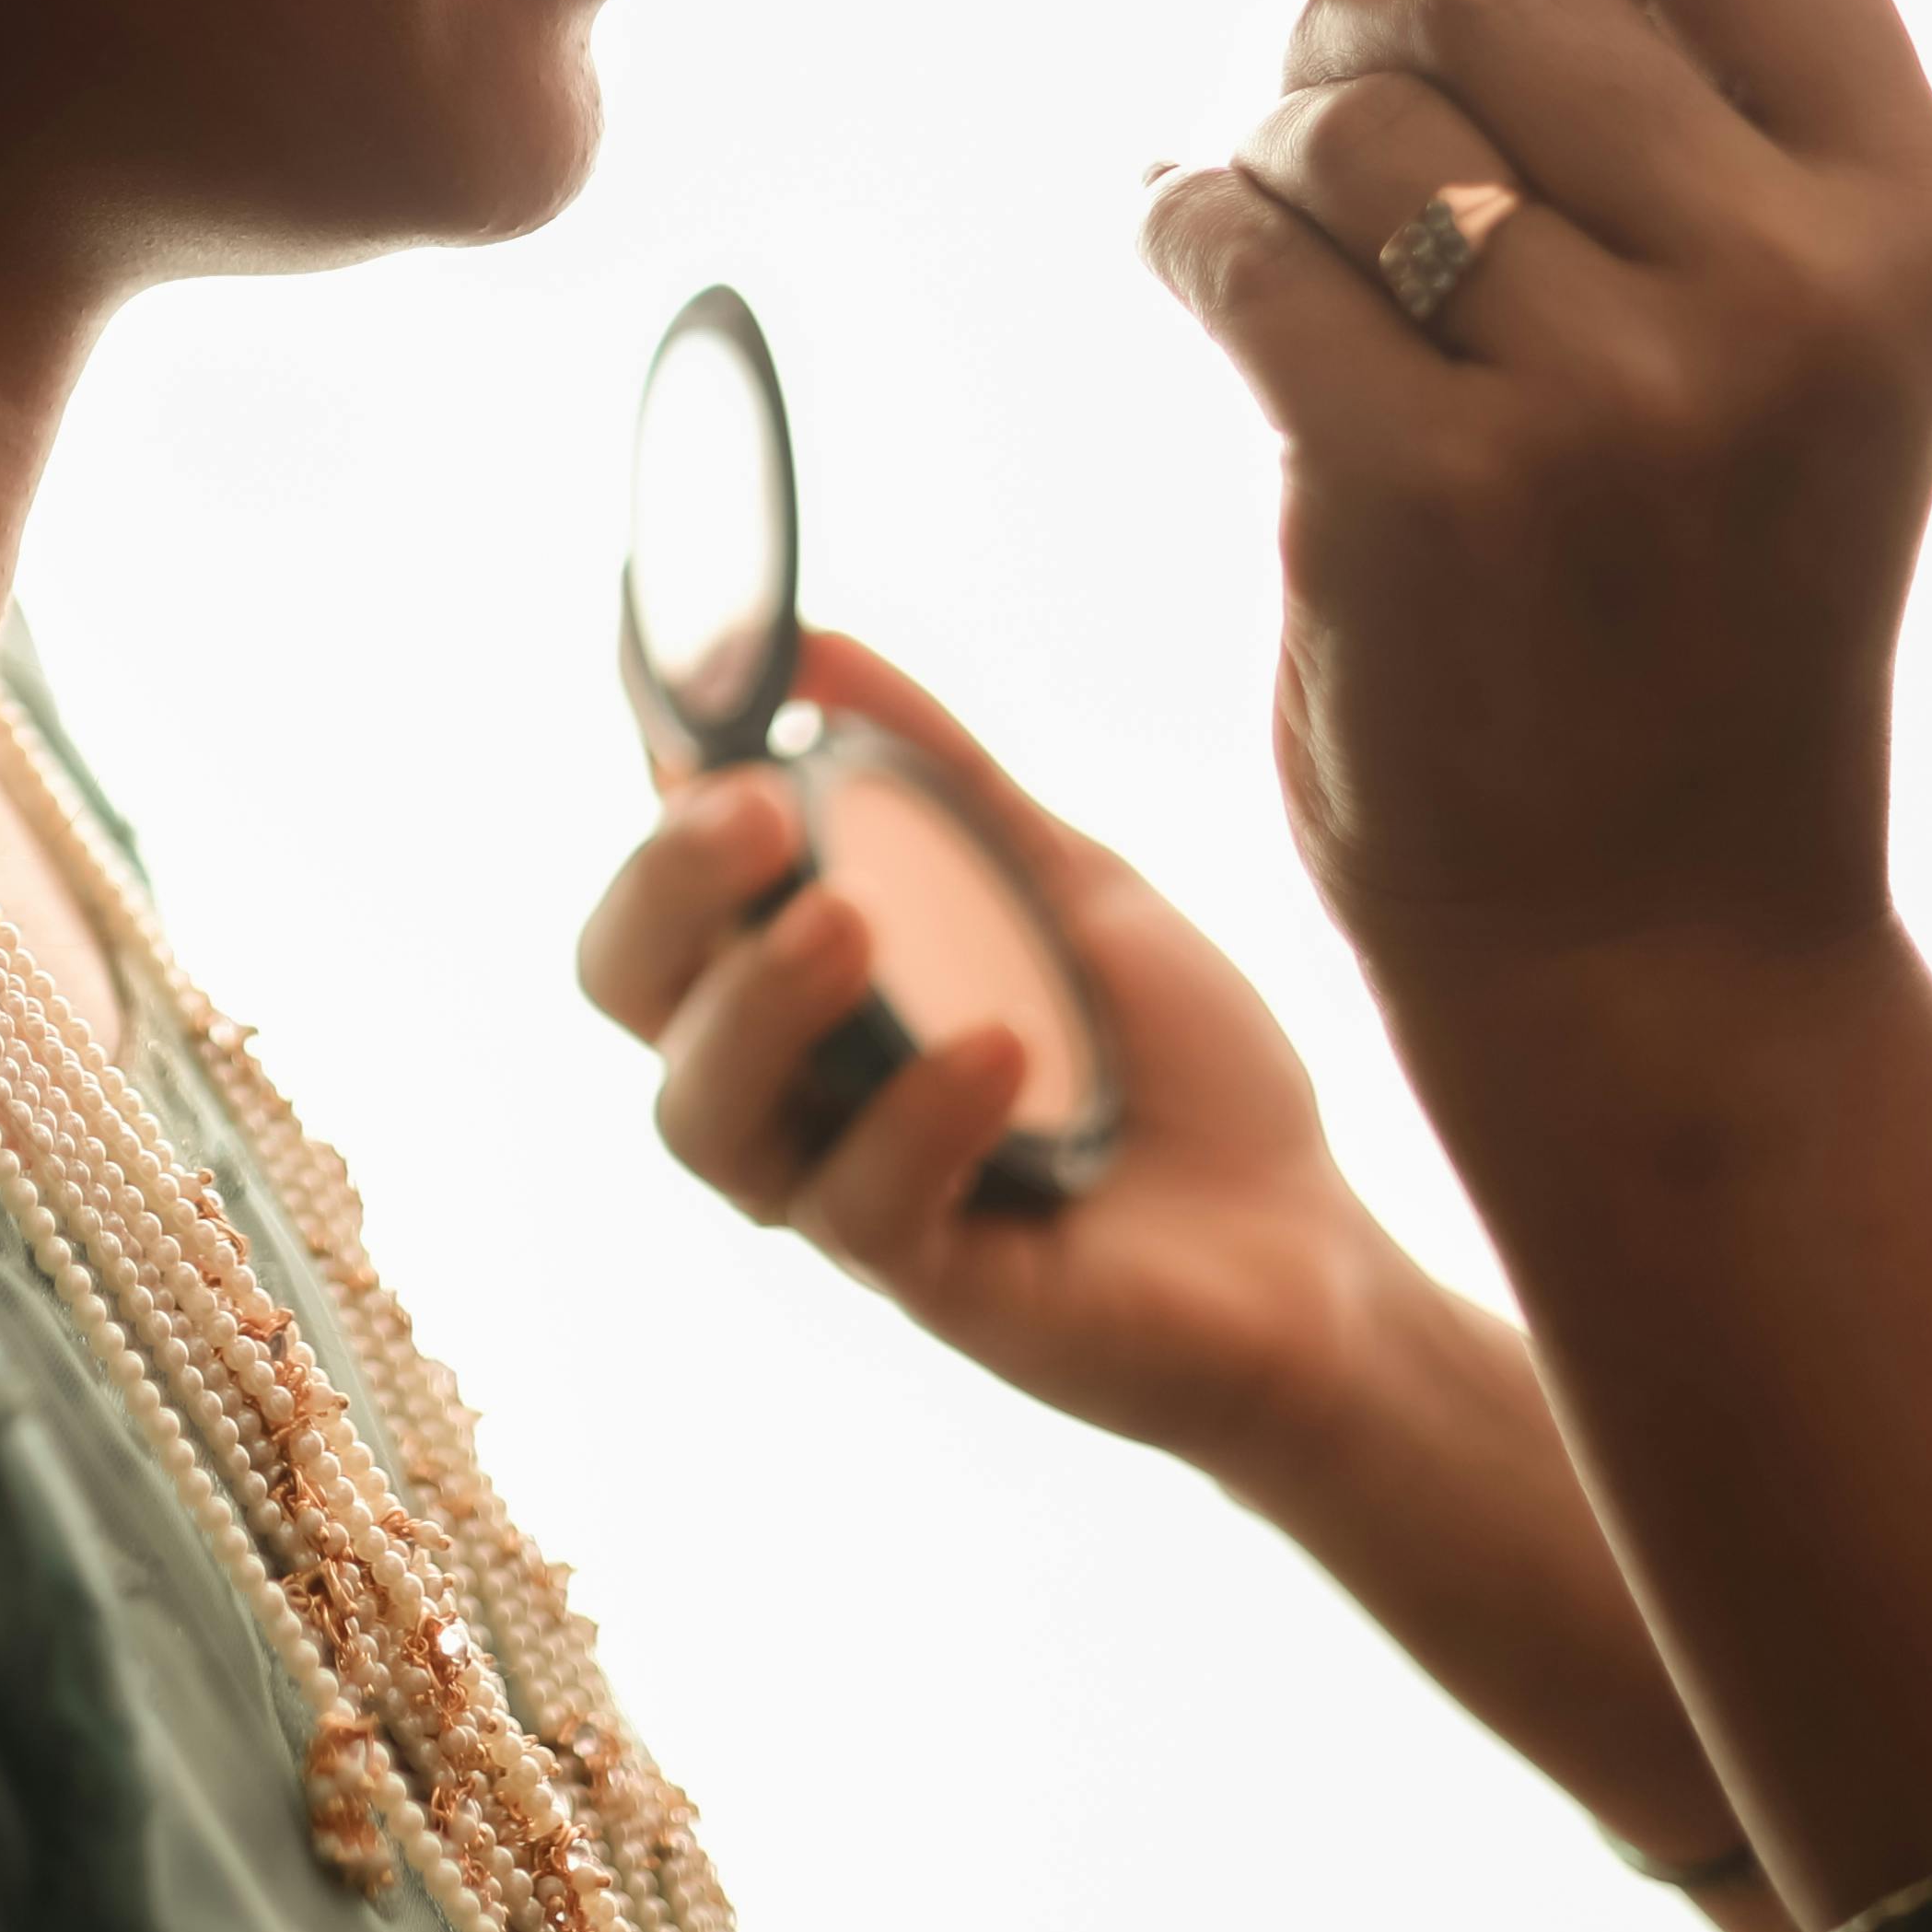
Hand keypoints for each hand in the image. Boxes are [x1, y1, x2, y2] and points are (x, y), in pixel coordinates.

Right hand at [580, 629, 1437, 1484]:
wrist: (1304, 1243)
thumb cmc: (1162, 1061)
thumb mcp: (1057, 878)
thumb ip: (936, 774)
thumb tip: (811, 648)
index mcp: (792, 988)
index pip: (655, 893)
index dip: (645, 794)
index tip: (689, 712)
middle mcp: (784, 1090)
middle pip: (628, 991)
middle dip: (663, 887)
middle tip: (754, 809)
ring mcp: (841, 1191)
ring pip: (704, 1114)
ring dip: (759, 1003)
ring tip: (848, 920)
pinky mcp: (930, 1283)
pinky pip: (865, 1209)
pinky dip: (919, 1114)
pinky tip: (1002, 1047)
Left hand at [1138, 0, 1931, 995]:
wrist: (1660, 945)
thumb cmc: (1679, 606)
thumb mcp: (1775, 343)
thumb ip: (1649, 110)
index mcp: (1905, 221)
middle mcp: (1784, 291)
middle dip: (1366, 18)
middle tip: (1340, 118)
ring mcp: (1608, 395)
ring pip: (1340, 114)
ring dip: (1272, 153)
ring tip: (1305, 253)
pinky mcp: (1423, 485)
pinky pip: (1229, 240)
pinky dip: (1187, 240)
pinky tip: (1220, 295)